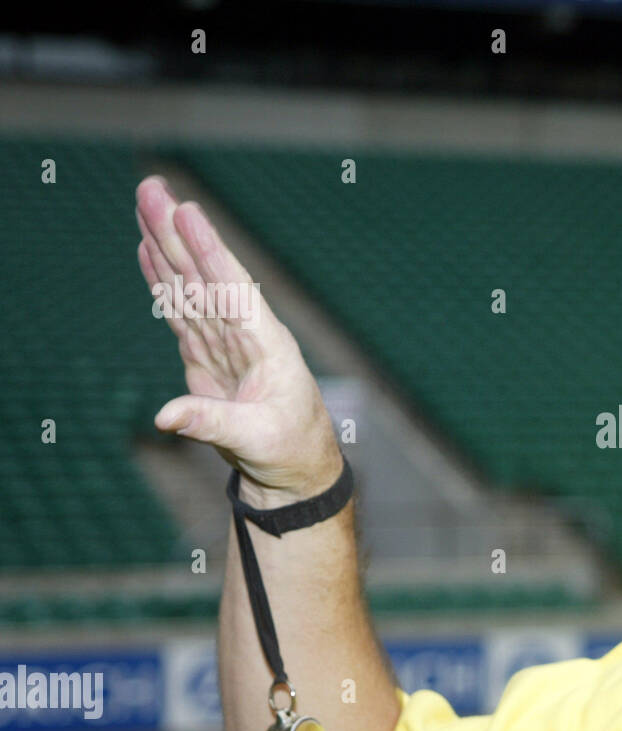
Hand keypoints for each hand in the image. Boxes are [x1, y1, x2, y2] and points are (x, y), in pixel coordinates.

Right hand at [135, 175, 341, 503]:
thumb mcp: (256, 439)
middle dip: (177, 233)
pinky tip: (148, 251)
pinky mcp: (207, 356)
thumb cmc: (288, 451)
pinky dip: (162, 281)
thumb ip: (212, 422)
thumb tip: (165, 416)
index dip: (209, 251)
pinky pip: (181, 311)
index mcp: (267, 344)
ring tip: (145, 203)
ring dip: (166, 246)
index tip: (188, 212)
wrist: (294, 470)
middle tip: (152, 187)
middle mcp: (245, 334)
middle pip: (205, 275)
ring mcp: (225, 342)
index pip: (233, 289)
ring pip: (190, 285)